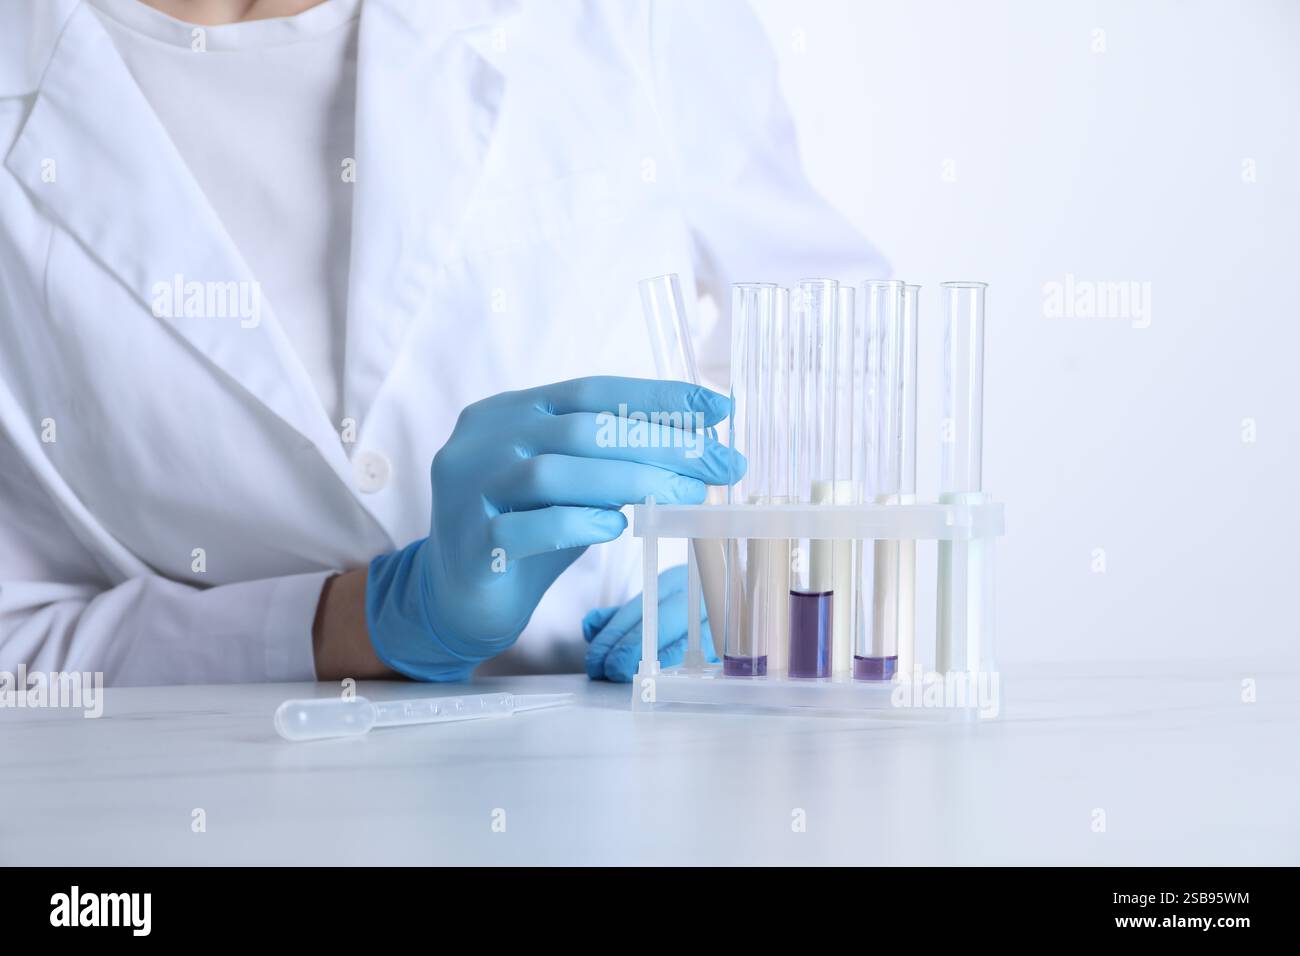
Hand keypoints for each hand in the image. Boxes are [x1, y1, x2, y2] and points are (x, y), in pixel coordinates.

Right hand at [365, 376, 742, 679]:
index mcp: (508, 412)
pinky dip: (577, 523)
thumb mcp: (572, 486)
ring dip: (630, 481)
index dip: (657, 398)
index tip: (718, 409)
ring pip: (554, 472)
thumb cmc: (526, 533)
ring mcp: (467, 490)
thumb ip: (614, 460)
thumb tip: (703, 446)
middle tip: (718, 463)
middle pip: (580, 428)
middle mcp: (482, 440)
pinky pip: (526, 527)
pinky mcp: (468, 543)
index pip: (591, 392)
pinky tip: (616, 528)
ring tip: (684, 495)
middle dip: (659, 443)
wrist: (457, 599)